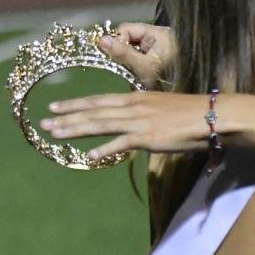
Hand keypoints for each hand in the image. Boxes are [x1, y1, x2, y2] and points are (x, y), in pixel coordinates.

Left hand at [40, 90, 211, 158]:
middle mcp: (132, 106)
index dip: (75, 104)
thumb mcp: (162, 108)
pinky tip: (87, 156)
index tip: (55, 106)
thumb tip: (133, 125)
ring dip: (75, 129)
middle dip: (66, 116)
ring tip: (54, 134)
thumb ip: (144, 115)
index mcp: (135, 98)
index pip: (99, 100)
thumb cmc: (191, 114)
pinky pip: (120, 144)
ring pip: (100, 124)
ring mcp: (138, 121)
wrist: (211, 116)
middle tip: (43, 122)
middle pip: (93, 111)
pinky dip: (103, 150)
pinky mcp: (147, 137)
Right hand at [98, 23, 175, 85]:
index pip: (125, 29)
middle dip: (124, 54)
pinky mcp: (158, 60)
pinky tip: (142, 78)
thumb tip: (100, 40)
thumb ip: (124, 53)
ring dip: (130, 63)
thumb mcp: (146, 66)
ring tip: (136, 74)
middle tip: (127, 68)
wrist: (195, 89)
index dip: (117, 41)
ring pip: (133, 52)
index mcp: (155, 32)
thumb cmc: (172, 76)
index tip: (116, 57)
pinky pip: (141, 60)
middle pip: (128, 40)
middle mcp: (155, 37)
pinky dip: (138, 69)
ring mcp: (157, 49)